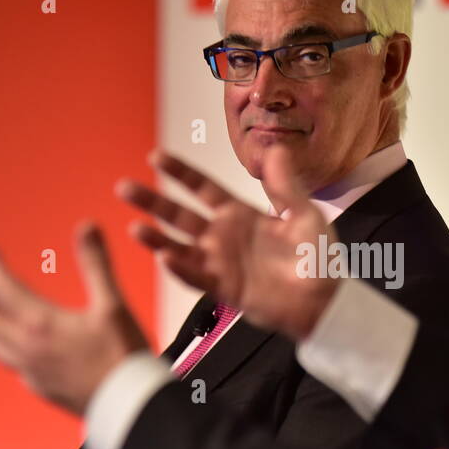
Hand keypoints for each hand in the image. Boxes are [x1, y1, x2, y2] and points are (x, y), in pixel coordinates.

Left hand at [0, 222, 147, 414]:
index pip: (0, 285)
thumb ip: (95, 264)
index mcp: (40, 323)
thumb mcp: (113, 305)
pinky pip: (9, 362)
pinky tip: (16, 343)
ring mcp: (30, 370)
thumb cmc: (124, 357)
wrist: (130, 406)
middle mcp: (26, 348)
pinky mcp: (40, 387)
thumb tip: (85, 227)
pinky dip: (2, 344)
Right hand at [121, 147, 339, 340]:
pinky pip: (197, 278)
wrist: (324, 299)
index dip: (180, 173)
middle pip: (180, 215)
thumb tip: (275, 149)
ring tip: (135, 228)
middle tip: (124, 188)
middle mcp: (224, 237)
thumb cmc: (317, 257)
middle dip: (152, 201)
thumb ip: (285, 186)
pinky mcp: (226, 288)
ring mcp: (221, 263)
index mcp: (240, 214)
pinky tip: (165, 257)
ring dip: (157, 238)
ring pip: (180, 247)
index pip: (202, 189)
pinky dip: (181, 269)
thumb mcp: (304, 214)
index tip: (155, 156)